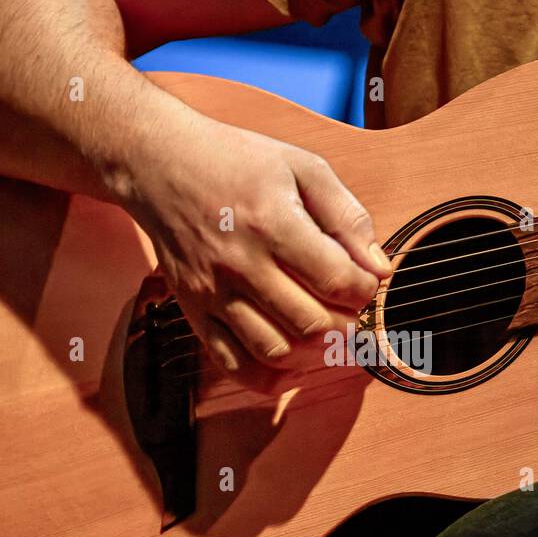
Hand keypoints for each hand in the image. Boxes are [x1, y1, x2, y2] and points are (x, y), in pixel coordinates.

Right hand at [118, 108, 390, 387]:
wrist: (158, 163)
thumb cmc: (233, 160)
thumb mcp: (302, 167)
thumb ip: (348, 216)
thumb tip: (379, 267)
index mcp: (272, 222)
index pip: (336, 280)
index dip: (365, 289)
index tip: (365, 283)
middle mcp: (241, 263)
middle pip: (312, 323)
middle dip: (347, 325)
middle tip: (351, 311)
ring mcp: (213, 291)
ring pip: (276, 351)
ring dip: (313, 354)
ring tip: (325, 334)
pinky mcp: (194, 310)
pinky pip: (232, 364)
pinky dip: (268, 376)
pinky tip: (289, 363)